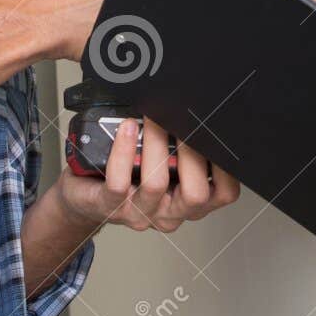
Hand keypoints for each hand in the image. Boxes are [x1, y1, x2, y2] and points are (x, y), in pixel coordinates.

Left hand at [53, 117, 240, 232]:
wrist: (87, 194)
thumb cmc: (131, 174)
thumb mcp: (166, 162)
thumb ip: (185, 146)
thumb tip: (198, 103)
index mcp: (190, 202)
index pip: (225, 193)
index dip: (227, 166)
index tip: (218, 133)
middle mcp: (170, 213)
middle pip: (197, 194)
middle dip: (193, 153)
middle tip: (184, 121)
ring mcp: (140, 213)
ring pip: (157, 184)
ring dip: (155, 144)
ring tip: (152, 117)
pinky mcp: (110, 207)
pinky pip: (119, 182)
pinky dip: (123, 151)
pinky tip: (126, 129)